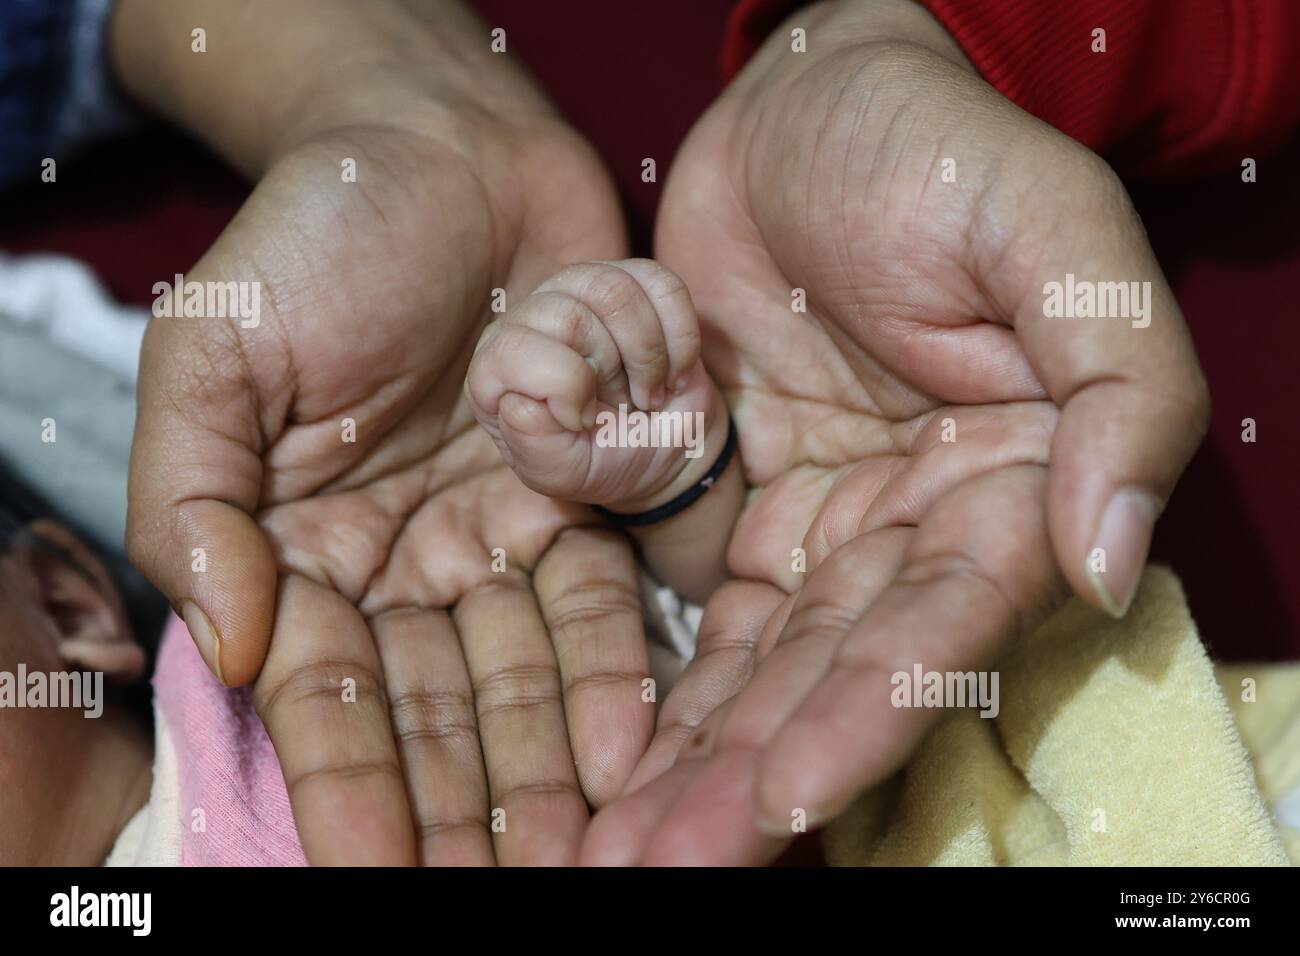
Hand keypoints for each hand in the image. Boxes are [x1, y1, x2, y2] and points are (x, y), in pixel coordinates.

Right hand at [119, 0, 650, 862]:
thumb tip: (227, 648)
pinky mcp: (580, 499)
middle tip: (503, 894)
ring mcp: (492, 535)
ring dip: (543, 774)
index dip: (350, 787)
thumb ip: (198, 507)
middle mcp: (397, 562)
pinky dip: (610, 683)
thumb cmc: (314, 239)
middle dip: (461, 811)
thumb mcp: (210, 357)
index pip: (323, 695)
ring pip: (520, 679)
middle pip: (433, 710)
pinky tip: (628, 759)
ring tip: (580, 856)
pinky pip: (597, 608)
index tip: (375, 876)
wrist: (442, 147)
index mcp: (296, 546)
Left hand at [465, 259, 724, 512]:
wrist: (660, 452)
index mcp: (498, 367)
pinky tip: (675, 369)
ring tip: (649, 390)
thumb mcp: (560, 472)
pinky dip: (681, 338)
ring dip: (649, 355)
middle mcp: (532, 318)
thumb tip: (523, 400)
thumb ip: (532, 444)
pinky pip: (664, 285)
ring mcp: (582, 290)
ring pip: (617, 291)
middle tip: (622, 405)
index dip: (562, 388)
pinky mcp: (636, 281)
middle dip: (611, 373)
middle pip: (571, 316)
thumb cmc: (600, 460)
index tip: (583, 421)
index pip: (513, 351)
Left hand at [585, 0, 1208, 863]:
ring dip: (695, 769)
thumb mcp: (1056, 238)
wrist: (815, 103)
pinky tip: (612, 769)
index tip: (783, 799)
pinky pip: (705, 623)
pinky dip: (663, 697)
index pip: (938, 629)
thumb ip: (1116, 391)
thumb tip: (1106, 564)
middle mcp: (918, 533)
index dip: (865, 715)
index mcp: (1011, 489)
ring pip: (763, 675)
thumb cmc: (941, 151)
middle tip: (658, 873)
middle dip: (753, 782)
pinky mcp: (740, 508)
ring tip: (619, 856)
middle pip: (836, 680)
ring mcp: (825, 530)